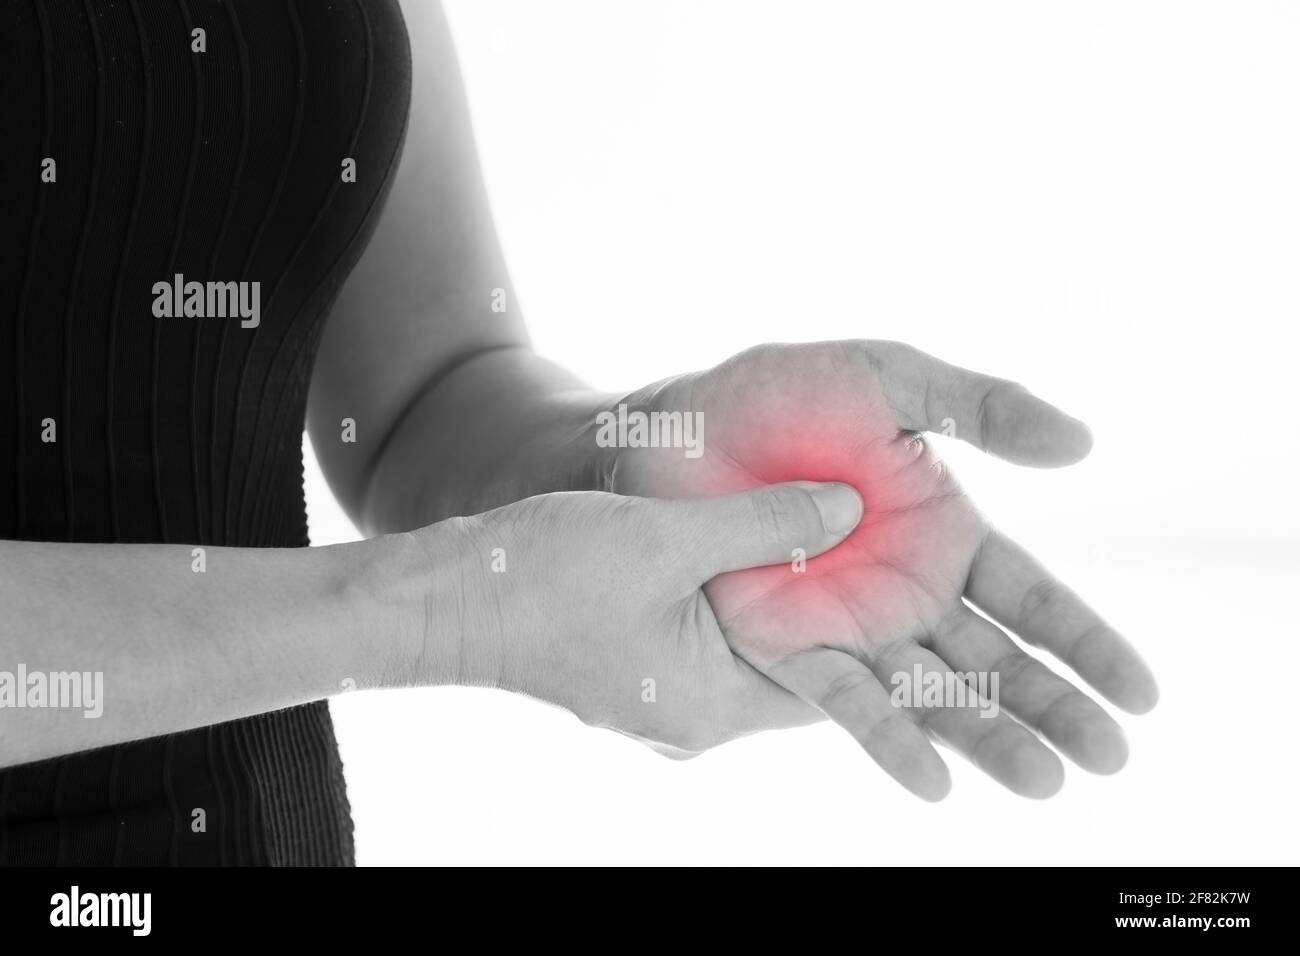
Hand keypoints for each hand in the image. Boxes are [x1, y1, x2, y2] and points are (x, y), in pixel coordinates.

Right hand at [430, 483, 863, 756]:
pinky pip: (718, 643)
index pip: (830, 686)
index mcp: (709, 702)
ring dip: (794, 610)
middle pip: (800, 673)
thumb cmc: (540, 574)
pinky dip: (748, 605)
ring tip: (844, 556)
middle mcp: (695, 715)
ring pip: (758, 653)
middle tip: (906, 578)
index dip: (884, 646)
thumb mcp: (663, 536)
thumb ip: (761, 521)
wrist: (442, 601)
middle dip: (848, 630)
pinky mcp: (642, 672)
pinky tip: (766, 558)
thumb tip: (849, 508)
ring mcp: (665, 699)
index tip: (935, 610)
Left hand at [609, 341, 1157, 797]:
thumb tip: (1084, 443)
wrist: (672, 426)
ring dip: (989, 737)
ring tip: (1044, 782)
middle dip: (1055, 707)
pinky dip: (890, 737)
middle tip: (1110, 756)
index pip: (1033, 600)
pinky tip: (934, 781)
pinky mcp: (791, 644)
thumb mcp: (888, 379)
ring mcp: (852, 625)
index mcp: (943, 534)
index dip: (1087, 643)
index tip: (1142, 691)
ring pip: (935, 694)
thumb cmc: (776, 395)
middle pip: (998, 662)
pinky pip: (848, 698)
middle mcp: (908, 593)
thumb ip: (980, 407)